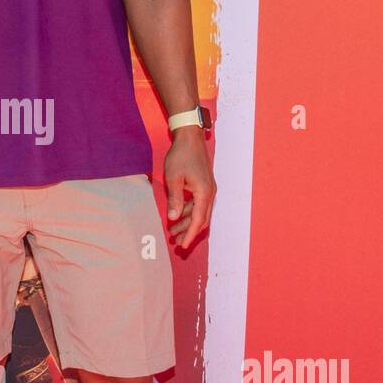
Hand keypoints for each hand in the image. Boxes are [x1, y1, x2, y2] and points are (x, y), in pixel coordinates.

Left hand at [164, 128, 215, 251]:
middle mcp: (209, 193)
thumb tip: (174, 218)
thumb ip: (175, 200)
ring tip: (173, 231)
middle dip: (189, 231)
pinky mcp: (204, 185)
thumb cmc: (181, 155)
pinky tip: (177, 215)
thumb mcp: (173, 178)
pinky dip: (188, 211)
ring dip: (187, 221)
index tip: (182, 246)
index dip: (190, 234)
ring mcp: (207, 189)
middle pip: (201, 219)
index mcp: (204, 193)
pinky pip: (197, 203)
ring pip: (199, 212)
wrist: (189, 137)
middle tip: (176, 242)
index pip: (198, 220)